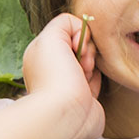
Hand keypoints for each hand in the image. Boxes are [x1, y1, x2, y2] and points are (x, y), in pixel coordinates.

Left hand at [20, 13, 104, 138]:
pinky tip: (89, 87)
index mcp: (41, 52)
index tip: (76, 46)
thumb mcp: (51, 37)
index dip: (77, 34)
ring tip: (84, 76)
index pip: (67, 30)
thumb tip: (81, 30)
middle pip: (81, 44)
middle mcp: (53, 67)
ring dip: (92, 65)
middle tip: (82, 62)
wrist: (65, 115)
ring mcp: (68, 82)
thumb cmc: (54, 77)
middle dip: (87, 50)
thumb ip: (65, 23)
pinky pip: (96, 79)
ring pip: (90, 60)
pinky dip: (96, 80)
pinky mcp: (83, 97)